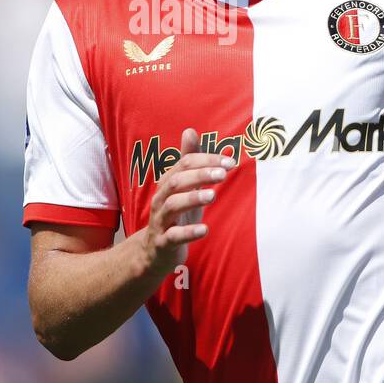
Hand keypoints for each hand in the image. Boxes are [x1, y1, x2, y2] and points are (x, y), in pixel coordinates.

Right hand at [136, 127, 232, 279]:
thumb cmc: (175, 215)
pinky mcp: (163, 242)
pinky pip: (173, 236)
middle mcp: (161, 199)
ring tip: (212, 195)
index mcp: (168, 183)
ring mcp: (161, 221)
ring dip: (193, 198)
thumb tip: (190, 130)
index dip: (206, 160)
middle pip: (176, 181)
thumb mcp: (183, 187)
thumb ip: (188, 160)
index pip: (184, 164)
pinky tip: (204, 229)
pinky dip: (188, 232)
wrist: (153, 252)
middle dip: (199, 175)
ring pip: (172, 206)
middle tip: (223, 174)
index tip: (230, 162)